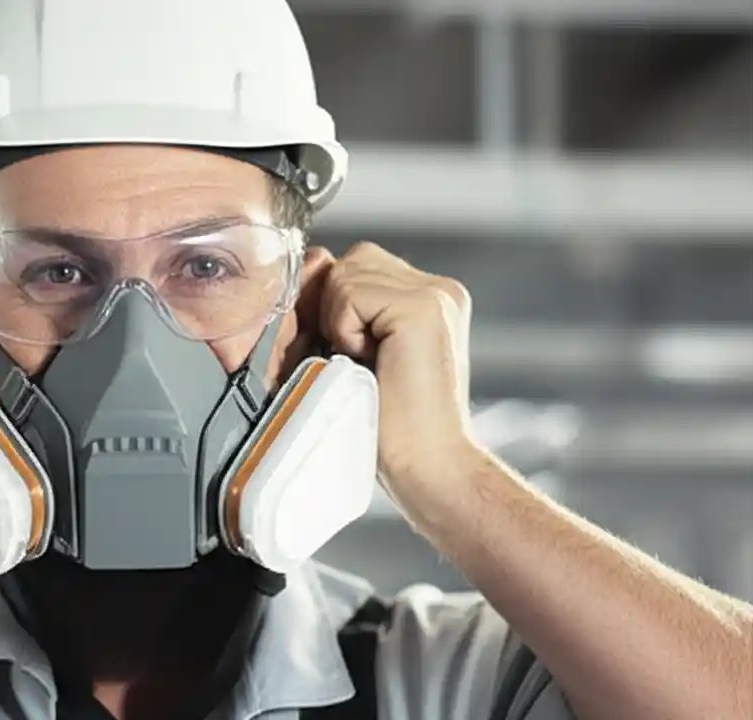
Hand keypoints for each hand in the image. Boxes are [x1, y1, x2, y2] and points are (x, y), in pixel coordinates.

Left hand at [297, 242, 476, 493]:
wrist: (428, 468)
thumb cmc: (387, 425)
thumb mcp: (357, 352)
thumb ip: (341, 305)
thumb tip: (313, 258)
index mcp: (429, 297)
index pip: (359, 266)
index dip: (336, 305)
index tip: (348, 353)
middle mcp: (439, 289)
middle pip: (352, 261)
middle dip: (334, 309)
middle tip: (357, 359)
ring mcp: (436, 294)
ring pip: (346, 272)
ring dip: (339, 321)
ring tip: (366, 362)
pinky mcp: (423, 307)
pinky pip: (349, 292)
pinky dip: (344, 329)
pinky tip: (369, 362)